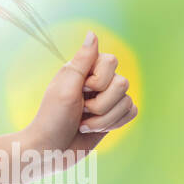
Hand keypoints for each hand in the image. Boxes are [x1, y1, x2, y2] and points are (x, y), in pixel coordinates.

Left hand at [26, 31, 137, 154]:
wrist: (51, 150)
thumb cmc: (52, 118)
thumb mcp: (66, 87)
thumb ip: (83, 60)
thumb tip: (92, 33)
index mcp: (83, 69)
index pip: (111, 60)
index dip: (99, 80)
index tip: (81, 90)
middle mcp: (97, 81)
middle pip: (122, 83)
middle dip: (100, 104)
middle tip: (80, 111)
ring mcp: (107, 99)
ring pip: (127, 101)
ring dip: (103, 119)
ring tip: (83, 124)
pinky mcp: (114, 116)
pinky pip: (132, 112)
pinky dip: (114, 124)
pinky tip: (95, 129)